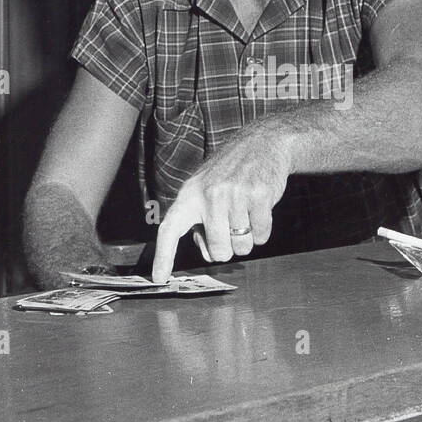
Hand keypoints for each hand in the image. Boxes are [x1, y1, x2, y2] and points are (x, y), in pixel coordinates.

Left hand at [151, 131, 290, 281]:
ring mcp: (234, 195)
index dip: (163, 255)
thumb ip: (200, 223)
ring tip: (245, 213)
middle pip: (218, 250)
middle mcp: (209, 194)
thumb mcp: (205, 191)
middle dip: (228, 247)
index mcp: (190, 194)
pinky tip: (259, 209)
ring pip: (242, 247)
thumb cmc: (230, 173)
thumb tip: (208, 252)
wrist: (262, 143)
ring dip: (247, 238)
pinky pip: (262, 236)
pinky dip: (262, 231)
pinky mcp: (259, 196)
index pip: (169, 228)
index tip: (158, 277)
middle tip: (231, 226)